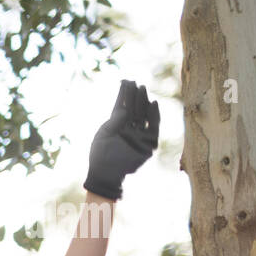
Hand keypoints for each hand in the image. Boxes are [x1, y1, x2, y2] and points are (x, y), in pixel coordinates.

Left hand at [83, 79, 159, 199]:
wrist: (107, 174)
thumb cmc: (101, 155)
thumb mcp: (104, 135)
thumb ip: (114, 122)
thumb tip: (122, 108)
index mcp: (116, 124)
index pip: (121, 106)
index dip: (124, 94)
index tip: (125, 81)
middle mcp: (128, 127)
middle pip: (134, 108)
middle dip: (134, 95)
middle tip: (135, 83)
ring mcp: (139, 134)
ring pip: (143, 114)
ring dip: (143, 102)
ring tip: (142, 89)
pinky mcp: (148, 142)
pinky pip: (154, 126)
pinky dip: (154, 115)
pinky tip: (153, 103)